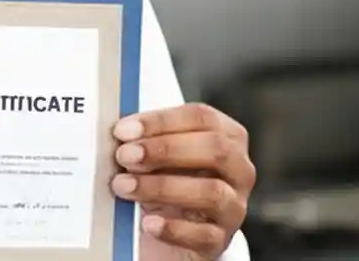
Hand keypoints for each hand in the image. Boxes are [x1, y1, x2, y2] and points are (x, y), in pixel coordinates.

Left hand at [110, 103, 255, 259]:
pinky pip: (204, 235)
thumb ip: (145, 139)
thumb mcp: (158, 154)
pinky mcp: (220, 239)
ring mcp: (234, 206)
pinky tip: (148, 223)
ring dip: (161, 187)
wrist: (170, 227)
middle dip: (164, 150)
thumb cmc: (164, 177)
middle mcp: (238, 170)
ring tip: (124, 186)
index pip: (201, 118)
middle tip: (124, 155)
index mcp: (226, 136)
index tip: (124, 130)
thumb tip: (120, 135)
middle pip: (214, 150)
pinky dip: (174, 229)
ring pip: (211, 192)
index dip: (161, 121)